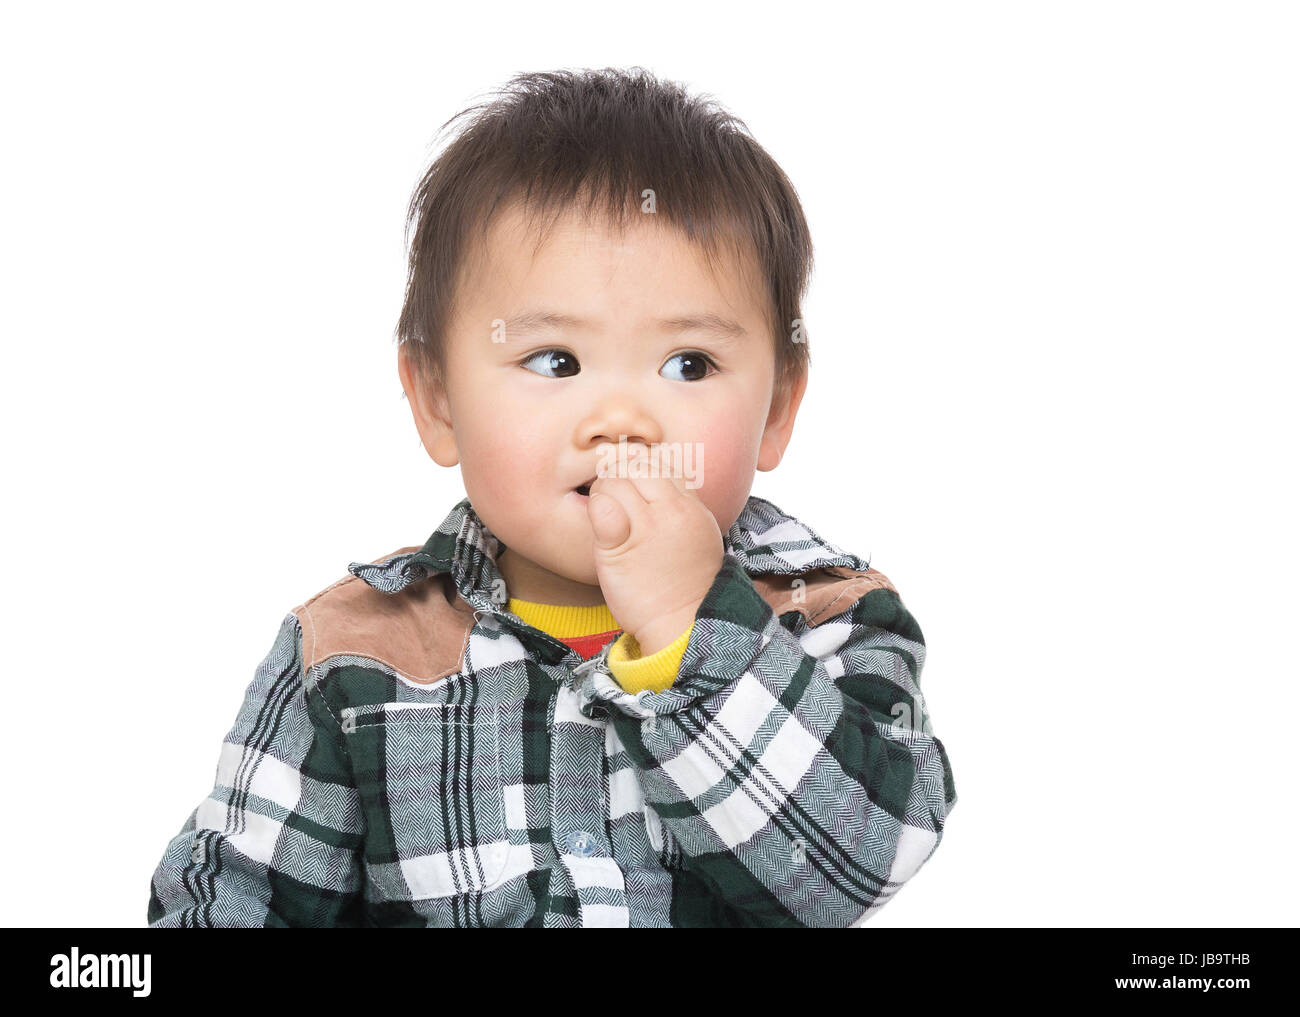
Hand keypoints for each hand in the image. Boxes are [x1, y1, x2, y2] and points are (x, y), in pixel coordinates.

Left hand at [586, 446, 723, 655]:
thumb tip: (656, 486)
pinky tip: (602, 525)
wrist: (683, 625)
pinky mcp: (619, 546)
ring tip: (606, 513)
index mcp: (692, 506)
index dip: (641, 467)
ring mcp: (646, 527)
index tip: (632, 485)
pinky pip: (602, 506)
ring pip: (616, 479)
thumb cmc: (687, 586)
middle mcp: (671, 510)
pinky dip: (596, 507)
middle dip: (619, 471)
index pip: (662, 462)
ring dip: (603, 489)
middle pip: (638, 463)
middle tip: (612, 495)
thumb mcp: (699, 536)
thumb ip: (680, 508)